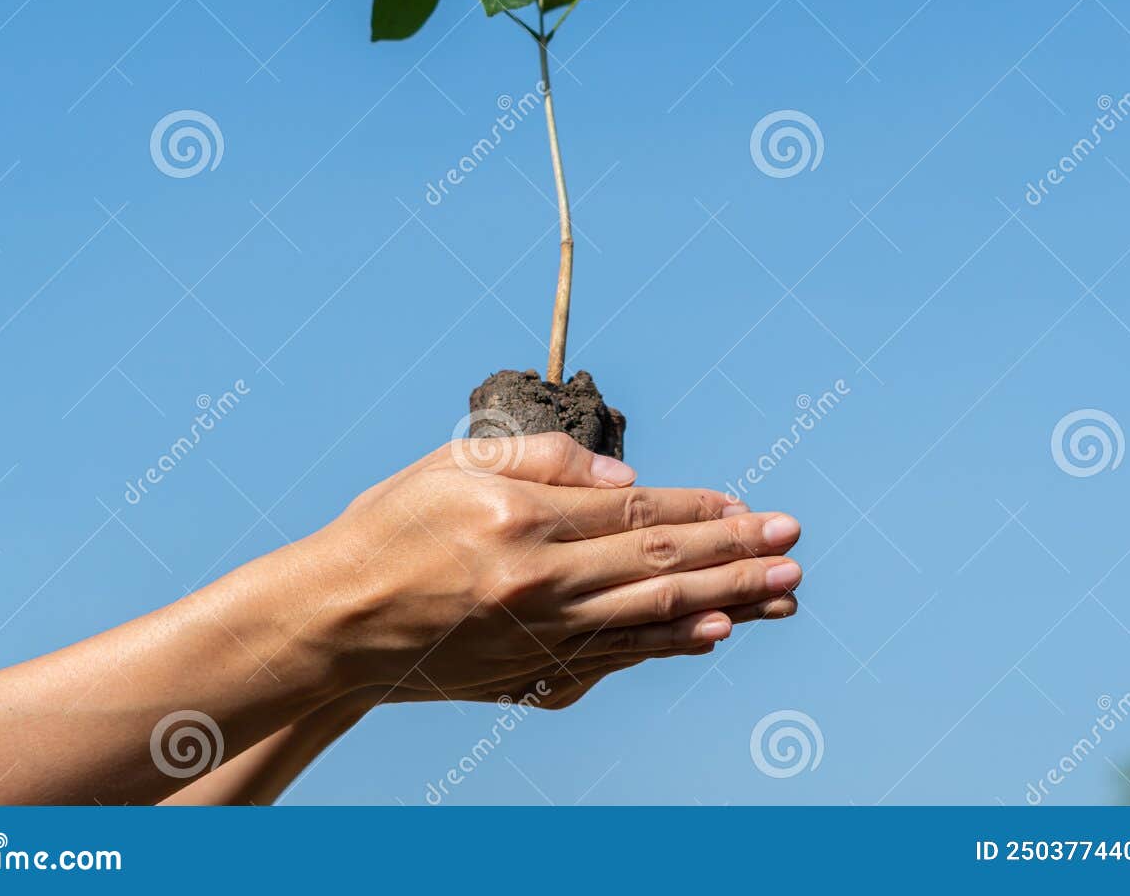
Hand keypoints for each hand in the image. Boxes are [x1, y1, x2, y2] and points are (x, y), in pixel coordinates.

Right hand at [301, 432, 802, 696]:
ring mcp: (539, 635)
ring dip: (726, 599)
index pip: (636, 508)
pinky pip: (618, 656)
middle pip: (661, 561)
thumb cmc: (388, 528)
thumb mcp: (452, 462)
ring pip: (652, 612)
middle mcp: (539, 581)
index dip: (701, 505)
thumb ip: (541, 457)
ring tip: (782, 590)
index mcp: (521, 518)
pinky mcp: (531, 671)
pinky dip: (671, 644)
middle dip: (736, 551)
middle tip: (796, 542)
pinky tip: (713, 633)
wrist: (333, 624)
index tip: (751, 502)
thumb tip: (625, 475)